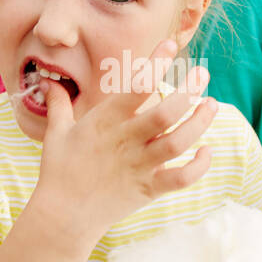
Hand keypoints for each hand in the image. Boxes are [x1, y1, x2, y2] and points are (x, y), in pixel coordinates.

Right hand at [33, 39, 217, 240]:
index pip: (136, 86)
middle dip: (189, 90)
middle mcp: (125, 141)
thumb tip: (48, 83)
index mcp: (104, 122)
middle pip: (165, 112)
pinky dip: (199, 166)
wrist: (62, 217)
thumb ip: (58, 105)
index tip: (172, 44)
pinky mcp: (148, 190)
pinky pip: (181, 178)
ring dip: (200, 122)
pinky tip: (207, 150)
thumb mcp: (56, 133)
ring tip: (212, 105)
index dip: (156, 62)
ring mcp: (139, 166)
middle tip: (202, 74)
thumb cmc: (58, 172)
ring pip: (178, 142)